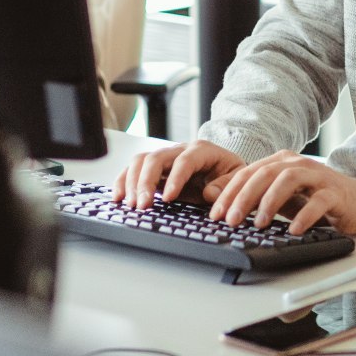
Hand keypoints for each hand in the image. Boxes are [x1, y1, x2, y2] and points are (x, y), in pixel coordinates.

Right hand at [112, 140, 244, 209]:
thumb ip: (226, 185)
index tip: (168, 198)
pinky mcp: (154, 169)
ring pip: (140, 161)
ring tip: (130, 205)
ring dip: (131, 183)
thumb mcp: (237, 178)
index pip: (185, 161)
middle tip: (143, 205)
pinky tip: (119, 197)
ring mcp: (165, 158)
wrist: (224, 169)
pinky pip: (133, 170)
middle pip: (156, 158)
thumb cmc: (229, 173)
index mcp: (202, 150)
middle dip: (146, 182)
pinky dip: (123, 182)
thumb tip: (209, 193)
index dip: (175, 179)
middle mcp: (179, 150)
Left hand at [209, 150, 355, 235]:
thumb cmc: (314, 199)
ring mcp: (317, 176)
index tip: (215, 214)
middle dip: (244, 197)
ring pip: (289, 180)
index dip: (228, 193)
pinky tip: (294, 230)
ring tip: (260, 224)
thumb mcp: (280, 198)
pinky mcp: (335, 193)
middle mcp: (297, 164)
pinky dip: (305, 216)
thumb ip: (254, 197)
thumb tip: (218, 204)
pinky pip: (319, 201)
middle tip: (231, 220)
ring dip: (270, 202)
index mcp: (280, 162)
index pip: (248, 173)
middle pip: (265, 173)